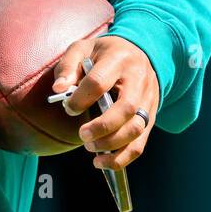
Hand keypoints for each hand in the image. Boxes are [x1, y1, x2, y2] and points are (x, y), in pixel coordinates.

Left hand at [51, 36, 160, 170]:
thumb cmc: (103, 53)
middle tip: (82, 135)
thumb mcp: (82, 48)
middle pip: (126, 108)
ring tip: (91, 149)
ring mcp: (148, 100)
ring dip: (113, 144)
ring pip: (138, 128)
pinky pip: (142, 141)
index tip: (68, 108)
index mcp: (118, 60)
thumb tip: (58, 90)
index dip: (81, 98)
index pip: (99, 82)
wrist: (139, 51)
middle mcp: (138, 81)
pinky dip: (123, 157)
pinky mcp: (151, 116)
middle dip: (102, 126)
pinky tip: (103, 162)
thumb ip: (68, 67)